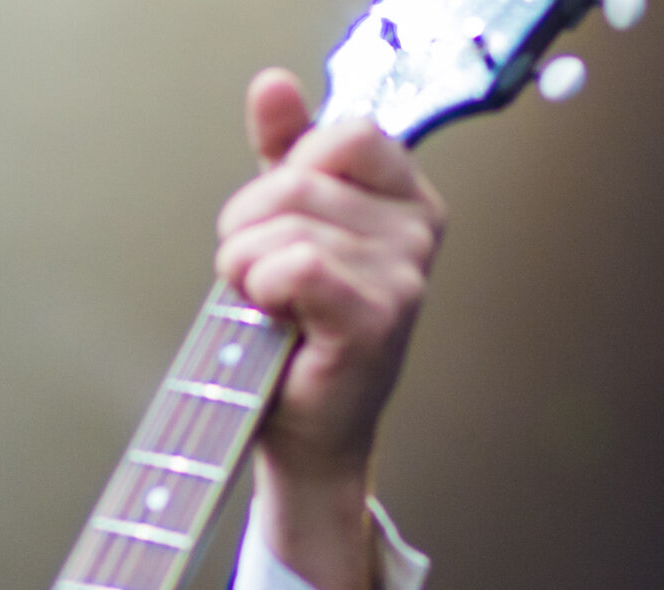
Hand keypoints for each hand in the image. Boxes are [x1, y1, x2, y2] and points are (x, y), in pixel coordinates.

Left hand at [215, 69, 445, 589]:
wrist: (300, 430)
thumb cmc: (293, 337)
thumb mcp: (284, 226)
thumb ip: (284, 151)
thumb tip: (273, 86)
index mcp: (406, 199)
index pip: (344, 134)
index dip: (285, 171)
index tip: (272, 222)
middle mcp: (418, 233)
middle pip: (302, 179)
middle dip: (246, 226)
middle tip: (252, 277)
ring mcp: (405, 277)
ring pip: (289, 227)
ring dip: (245, 269)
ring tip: (262, 305)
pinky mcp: (376, 320)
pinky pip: (298, 267)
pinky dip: (263, 289)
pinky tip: (272, 317)